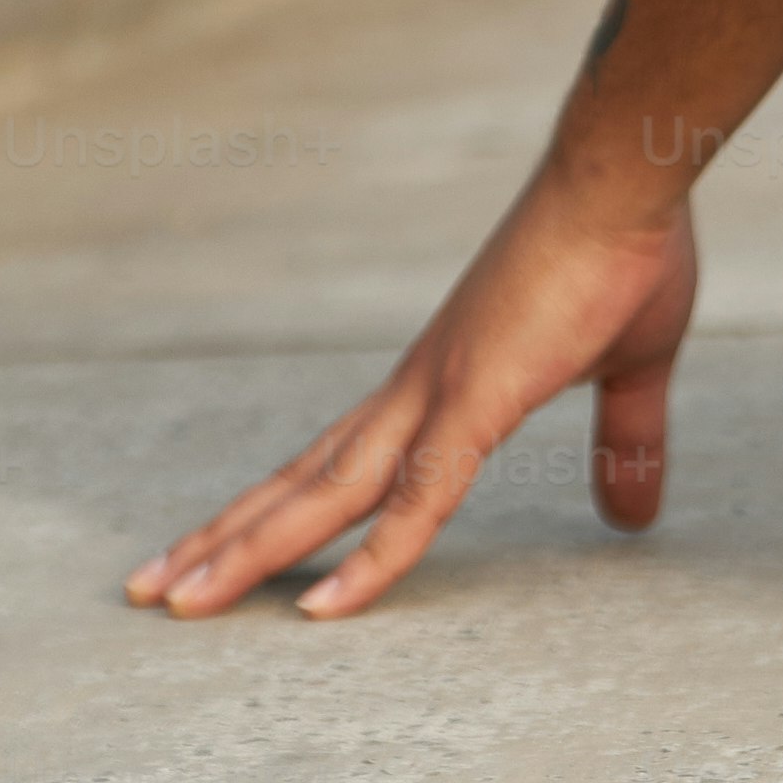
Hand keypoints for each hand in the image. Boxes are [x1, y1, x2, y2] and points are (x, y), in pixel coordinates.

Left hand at [125, 169, 697, 620]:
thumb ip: (624, 439)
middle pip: (301, 482)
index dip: (282, 509)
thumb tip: (635, 516)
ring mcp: (436, 392)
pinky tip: (320, 608)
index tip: (225, 552)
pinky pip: (416, 500)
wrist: (622, 175)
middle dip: (225, 539)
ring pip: (322, 494)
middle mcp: (416, 388)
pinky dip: (368, 559)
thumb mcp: (629, 366)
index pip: (341, 460)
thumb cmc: (625, 253)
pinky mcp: (476, 399)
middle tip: (147, 590)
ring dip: (247, 551)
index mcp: (443, 381)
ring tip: (176, 602)